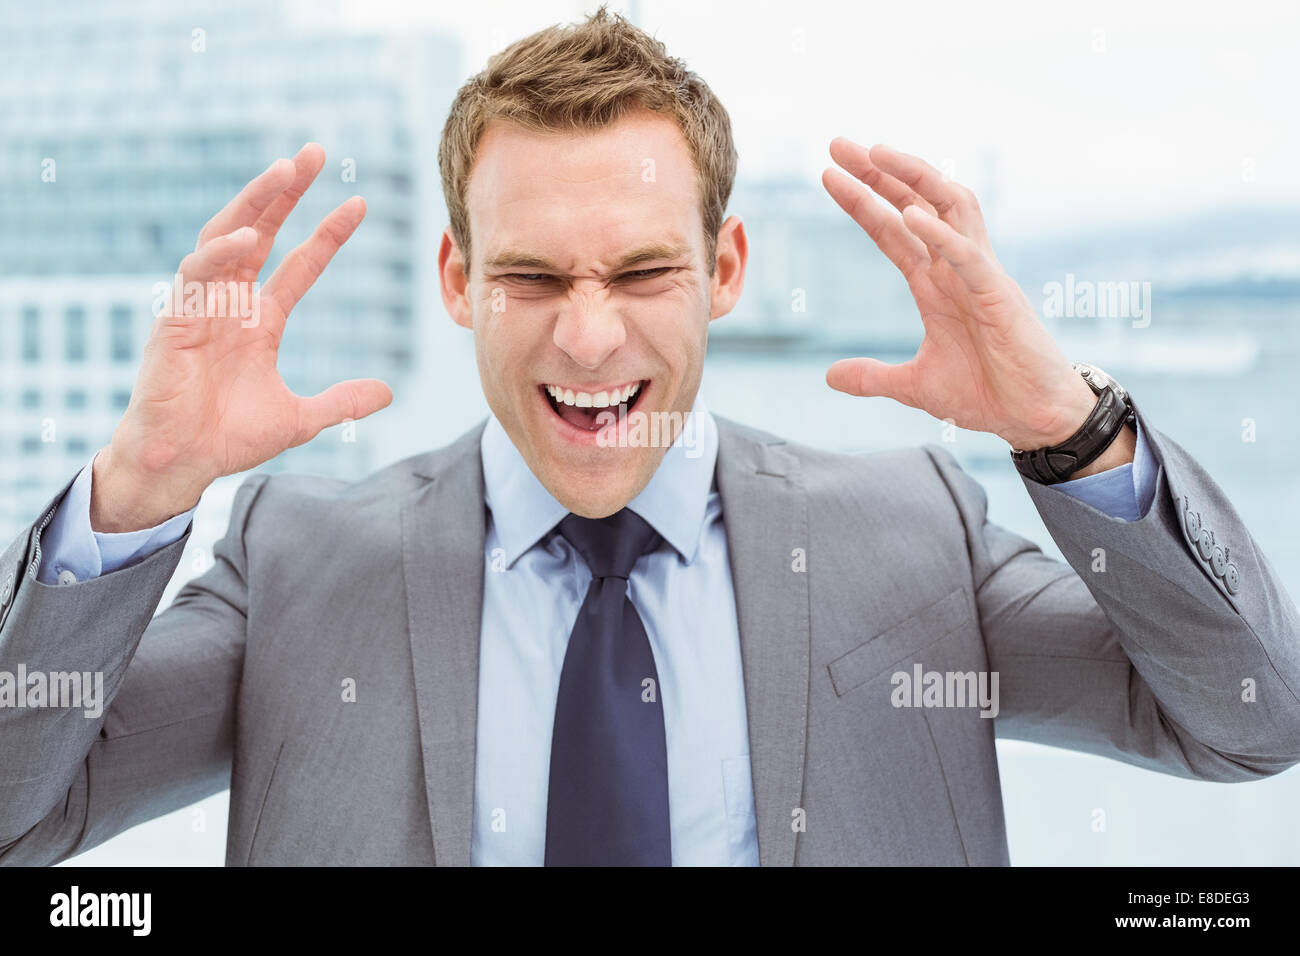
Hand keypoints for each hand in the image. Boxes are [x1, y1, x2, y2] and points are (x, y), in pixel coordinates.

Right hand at [92, 143, 392, 531]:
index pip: (300, 264)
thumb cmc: (228, 438)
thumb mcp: (299, 418)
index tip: (359, 204)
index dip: (327, 234)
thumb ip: (341, 402)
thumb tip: (387, 392)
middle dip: (284, 191)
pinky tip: (246, 236)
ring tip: (284, 171)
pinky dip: (219, 254)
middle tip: (313, 152)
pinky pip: (196, 276)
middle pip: (259, 231)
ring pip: (225, 237)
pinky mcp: (175, 321)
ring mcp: (202, 307)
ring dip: (253, 203)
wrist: (183, 464)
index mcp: (260, 319)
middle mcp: (231, 302)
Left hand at [820, 141, 1107, 456]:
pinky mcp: (999, 295)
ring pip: (950, 208)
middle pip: (916, 204)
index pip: (893, 231)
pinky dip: (940, 233)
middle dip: (878, 172)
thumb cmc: (987, 394)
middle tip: (838, 143)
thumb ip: (872, 377)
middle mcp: (956, 269)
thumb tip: (830, 377)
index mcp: (936, 284)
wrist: (1033, 417)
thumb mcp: (915, 386)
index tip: (829, 174)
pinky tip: (909, 214)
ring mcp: (979, 276)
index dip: (863, 201)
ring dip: (914, 178)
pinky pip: (968, 255)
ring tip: (877, 153)